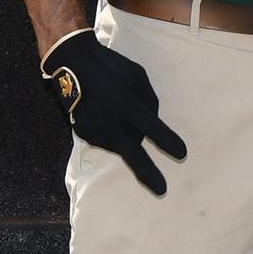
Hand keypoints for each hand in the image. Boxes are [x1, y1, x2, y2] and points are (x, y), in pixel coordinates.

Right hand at [41, 28, 187, 196]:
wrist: (71, 63)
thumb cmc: (109, 66)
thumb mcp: (137, 75)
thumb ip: (149, 100)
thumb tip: (152, 123)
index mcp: (123, 102)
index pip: (150, 126)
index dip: (166, 140)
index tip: (182, 154)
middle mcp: (107, 121)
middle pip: (131, 151)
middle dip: (147, 173)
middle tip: (161, 190)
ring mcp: (93, 129)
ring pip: (121, 143)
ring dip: (129, 135)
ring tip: (119, 108)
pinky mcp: (83, 134)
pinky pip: (108, 139)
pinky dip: (114, 132)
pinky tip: (108, 113)